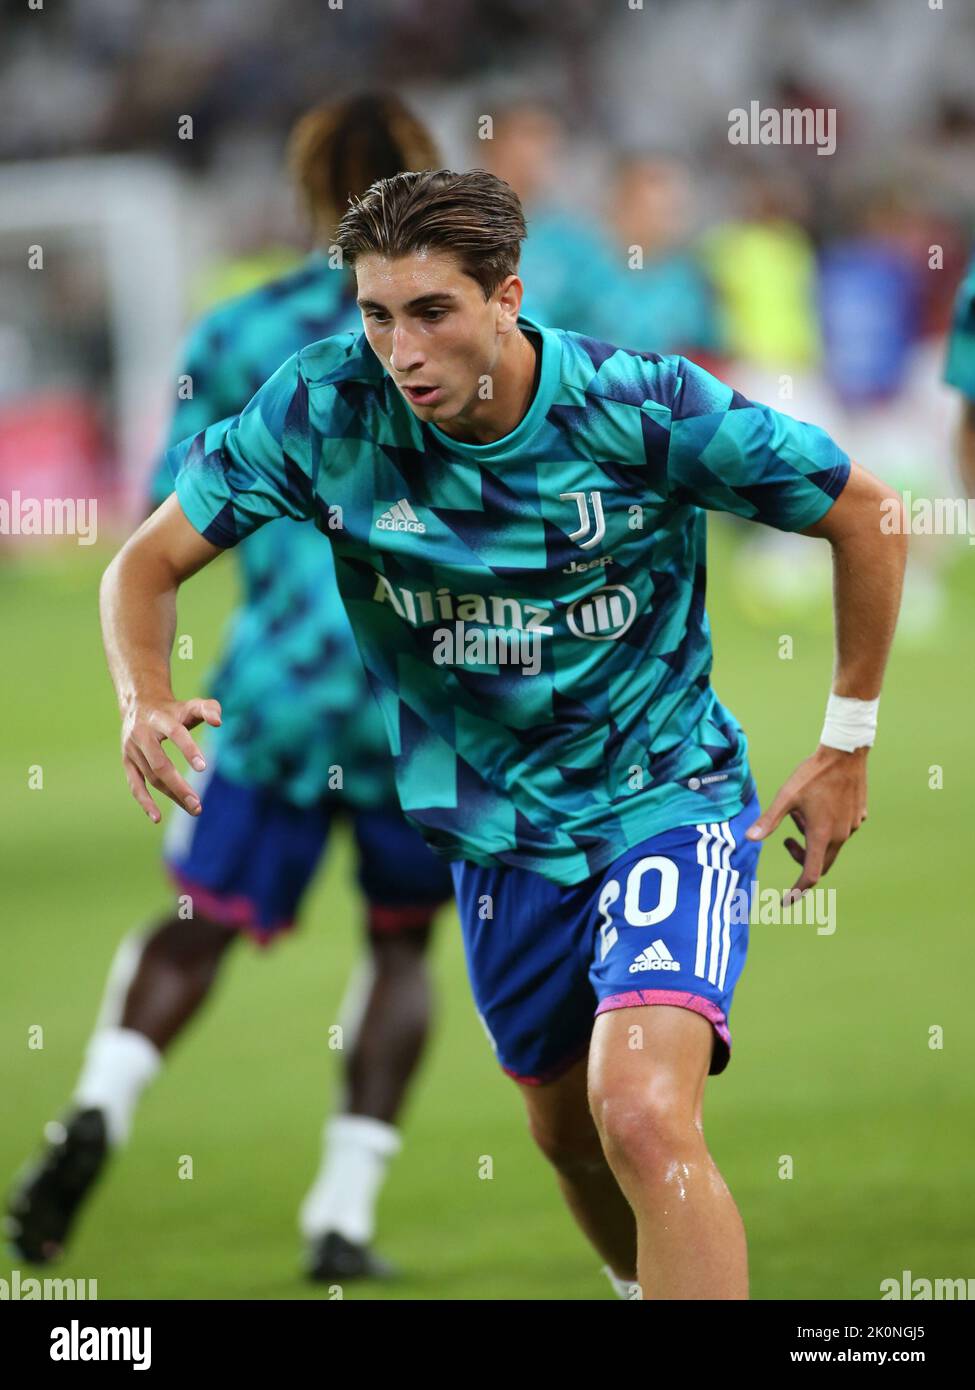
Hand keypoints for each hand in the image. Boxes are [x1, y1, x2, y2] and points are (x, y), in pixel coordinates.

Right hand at [121, 696, 221, 822]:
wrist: (139, 705)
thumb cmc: (173, 710)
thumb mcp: (191, 705)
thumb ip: (209, 708)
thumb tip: (218, 722)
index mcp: (160, 718)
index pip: (175, 733)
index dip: (188, 749)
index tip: (203, 767)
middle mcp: (142, 734)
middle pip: (160, 763)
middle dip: (179, 785)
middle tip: (198, 803)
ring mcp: (132, 749)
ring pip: (151, 777)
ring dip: (172, 795)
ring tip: (194, 808)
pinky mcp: (127, 761)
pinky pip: (135, 785)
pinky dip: (145, 802)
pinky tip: (157, 818)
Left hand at [745, 745, 867, 901]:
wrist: (846, 752)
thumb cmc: (813, 774)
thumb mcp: (786, 797)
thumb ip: (769, 821)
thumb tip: (748, 839)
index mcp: (822, 835)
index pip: (810, 875)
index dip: (797, 891)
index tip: (786, 901)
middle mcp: (841, 835)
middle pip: (821, 863)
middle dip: (801, 859)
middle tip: (786, 841)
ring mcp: (853, 826)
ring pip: (831, 846)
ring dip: (812, 840)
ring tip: (799, 817)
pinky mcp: (859, 815)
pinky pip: (842, 831)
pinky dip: (826, 828)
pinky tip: (817, 808)